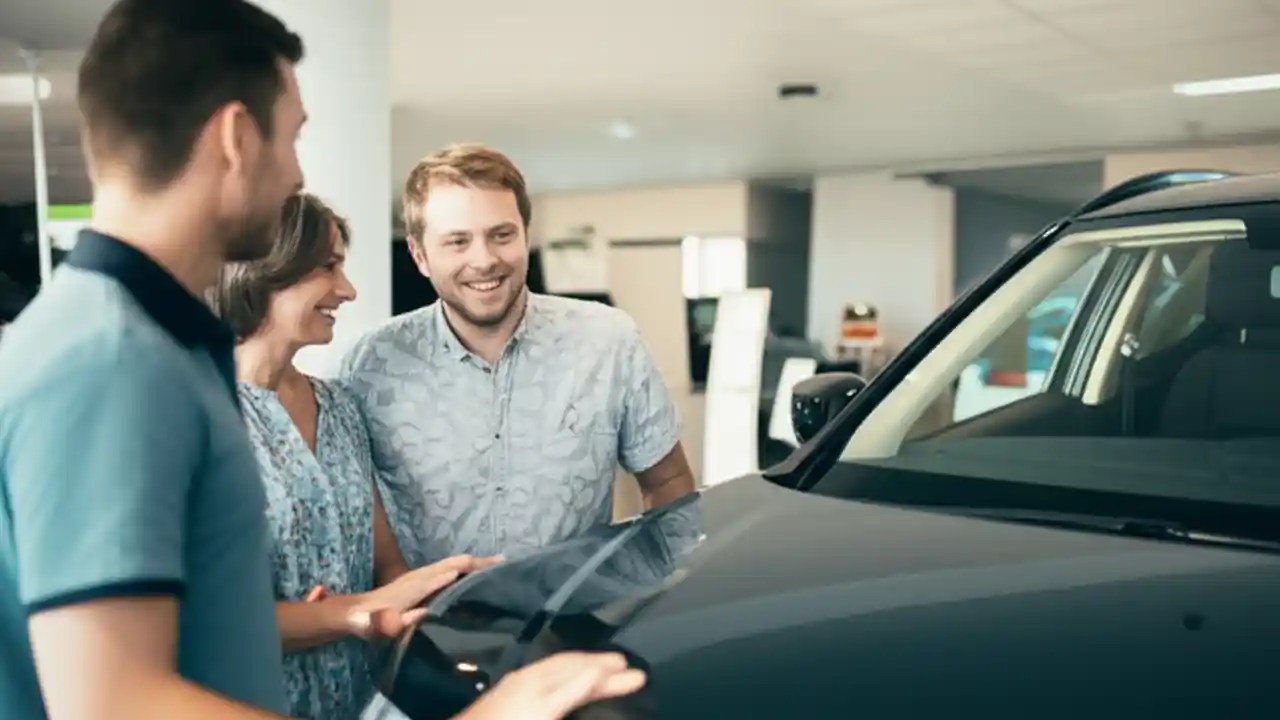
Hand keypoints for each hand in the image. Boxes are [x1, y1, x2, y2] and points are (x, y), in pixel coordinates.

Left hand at [346, 554, 501, 640]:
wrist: (354, 613)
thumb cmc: (368, 621)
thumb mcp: (375, 623)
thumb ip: (389, 621)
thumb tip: (413, 615)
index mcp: (417, 584)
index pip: (449, 570)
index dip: (472, 568)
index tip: (497, 567)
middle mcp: (422, 575)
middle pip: (456, 562)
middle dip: (481, 562)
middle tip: (507, 566)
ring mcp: (422, 576)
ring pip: (454, 564)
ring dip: (476, 564)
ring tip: (499, 568)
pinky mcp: (422, 582)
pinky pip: (450, 571)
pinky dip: (466, 570)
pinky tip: (475, 577)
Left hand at [458, 652, 646, 719]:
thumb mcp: (543, 714)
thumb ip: (568, 696)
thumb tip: (589, 684)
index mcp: (541, 706)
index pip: (583, 685)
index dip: (610, 680)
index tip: (638, 675)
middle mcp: (530, 687)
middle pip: (573, 668)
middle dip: (601, 664)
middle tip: (629, 665)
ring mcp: (516, 682)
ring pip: (558, 663)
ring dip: (584, 660)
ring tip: (607, 663)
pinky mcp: (507, 684)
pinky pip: (545, 666)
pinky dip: (565, 663)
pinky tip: (569, 668)